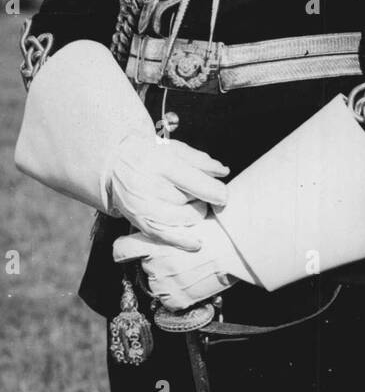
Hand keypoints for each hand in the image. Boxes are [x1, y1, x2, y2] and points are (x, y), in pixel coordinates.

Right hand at [106, 132, 228, 249]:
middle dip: (202, 199)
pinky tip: (197, 243)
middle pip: (192, 201)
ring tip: (188, 203)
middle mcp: (151, 186)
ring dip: (195, 213)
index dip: (216, 192)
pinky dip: (184, 241)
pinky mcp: (140, 221)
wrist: (114, 165)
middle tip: (196, 192)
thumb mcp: (174, 148)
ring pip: (185, 219)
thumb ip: (200, 160)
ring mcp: (144, 206)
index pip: (195, 182)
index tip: (224, 195)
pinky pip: (166, 236)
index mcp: (161, 163)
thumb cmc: (150, 155)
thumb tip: (224, 172)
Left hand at [113, 213, 255, 311]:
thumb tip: (165, 226)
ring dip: (169, 280)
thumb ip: (169, 226)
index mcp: (151, 241)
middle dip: (159, 263)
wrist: (235, 247)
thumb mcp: (187, 218)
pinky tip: (195, 283)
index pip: (121, 249)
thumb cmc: (216, 227)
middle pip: (145, 266)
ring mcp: (163, 284)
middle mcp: (152, 264)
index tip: (133, 250)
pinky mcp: (176, 299)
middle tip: (182, 256)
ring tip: (192, 269)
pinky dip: (181, 296)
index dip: (127, 249)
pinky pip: (170, 302)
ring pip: (157, 285)